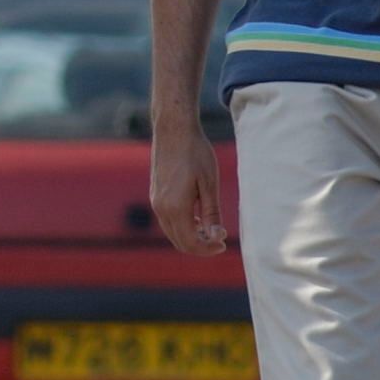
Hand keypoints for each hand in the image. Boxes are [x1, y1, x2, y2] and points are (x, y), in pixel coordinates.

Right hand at [149, 124, 232, 254]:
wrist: (174, 130)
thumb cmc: (196, 153)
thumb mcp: (209, 184)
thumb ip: (212, 214)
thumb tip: (216, 237)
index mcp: (176, 208)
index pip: (191, 243)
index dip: (208, 249)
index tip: (224, 243)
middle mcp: (161, 209)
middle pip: (180, 243)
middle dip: (200, 246)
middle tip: (219, 239)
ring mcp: (155, 202)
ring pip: (173, 233)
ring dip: (191, 237)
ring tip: (210, 228)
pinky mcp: (155, 196)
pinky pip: (168, 222)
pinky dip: (182, 227)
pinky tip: (197, 216)